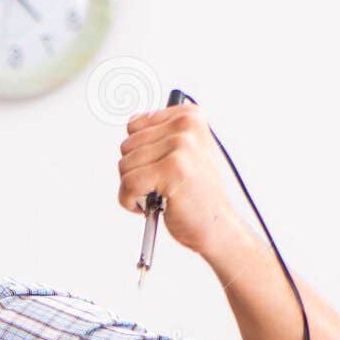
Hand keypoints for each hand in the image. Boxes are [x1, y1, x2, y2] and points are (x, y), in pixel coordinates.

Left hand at [118, 102, 251, 262]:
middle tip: (158, 185)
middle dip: (135, 171)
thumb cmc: (195, 192)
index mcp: (189, 116)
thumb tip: (132, 121)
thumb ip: (158, 133)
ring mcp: (181, 146)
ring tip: (157, 194)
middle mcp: (187, 126)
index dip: (138, 153)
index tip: (158, 166)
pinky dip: (130, 201)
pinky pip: (128, 183)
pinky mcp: (173, 169)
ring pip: (124, 165)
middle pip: (126, 146)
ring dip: (133, 188)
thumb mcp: (182, 151)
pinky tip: (150, 204)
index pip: (134, 126)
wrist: (215, 223)